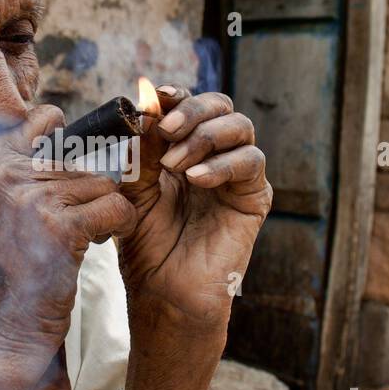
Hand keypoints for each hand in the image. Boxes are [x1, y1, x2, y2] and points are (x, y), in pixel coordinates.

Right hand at [0, 104, 137, 389]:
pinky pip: (116, 207)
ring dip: (99, 212)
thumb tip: (56, 118)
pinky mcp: (60, 225)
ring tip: (74, 241)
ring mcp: (30, 196)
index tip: (61, 186)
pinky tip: (90, 246)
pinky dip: (116, 228)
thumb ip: (16, 163)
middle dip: (84, 191)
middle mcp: (1, 171)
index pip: (45, 118)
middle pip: (80, 158)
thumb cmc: (0, 272)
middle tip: (67, 226)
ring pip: (101, 183)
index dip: (67, 149)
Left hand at [118, 86, 270, 331]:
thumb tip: (147, 106)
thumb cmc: (146, 244)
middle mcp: (214, 156)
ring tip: (175, 164)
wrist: (163, 292)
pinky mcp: (253, 197)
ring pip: (240, 126)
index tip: (156, 97)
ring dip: (204, 136)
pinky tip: (196, 179)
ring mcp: (236, 175)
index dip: (176, 96)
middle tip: (165, 131)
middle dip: (192, 111)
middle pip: (219, 106)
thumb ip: (142, 150)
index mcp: (183, 148)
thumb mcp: (135, 189)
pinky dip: (223, 163)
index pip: (188, 106)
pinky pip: (251, 162)